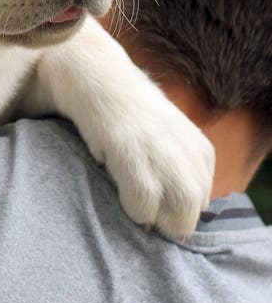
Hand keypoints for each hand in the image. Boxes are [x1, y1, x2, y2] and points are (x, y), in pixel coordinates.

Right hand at [91, 78, 214, 237]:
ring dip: (153, 220)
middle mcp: (190, 154)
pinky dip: (132, 209)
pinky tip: (118, 187)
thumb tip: (176, 216)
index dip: (173, 207)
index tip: (149, 196)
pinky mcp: (135, 155)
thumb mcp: (167, 139)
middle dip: (167, 221)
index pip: (201, 202)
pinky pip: (144, 206)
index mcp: (200, 151)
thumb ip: (178, 172)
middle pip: (193, 212)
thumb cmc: (127, 115)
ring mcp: (164, 155)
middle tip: (139, 208)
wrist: (100, 80)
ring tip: (130, 199)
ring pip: (179, 217)